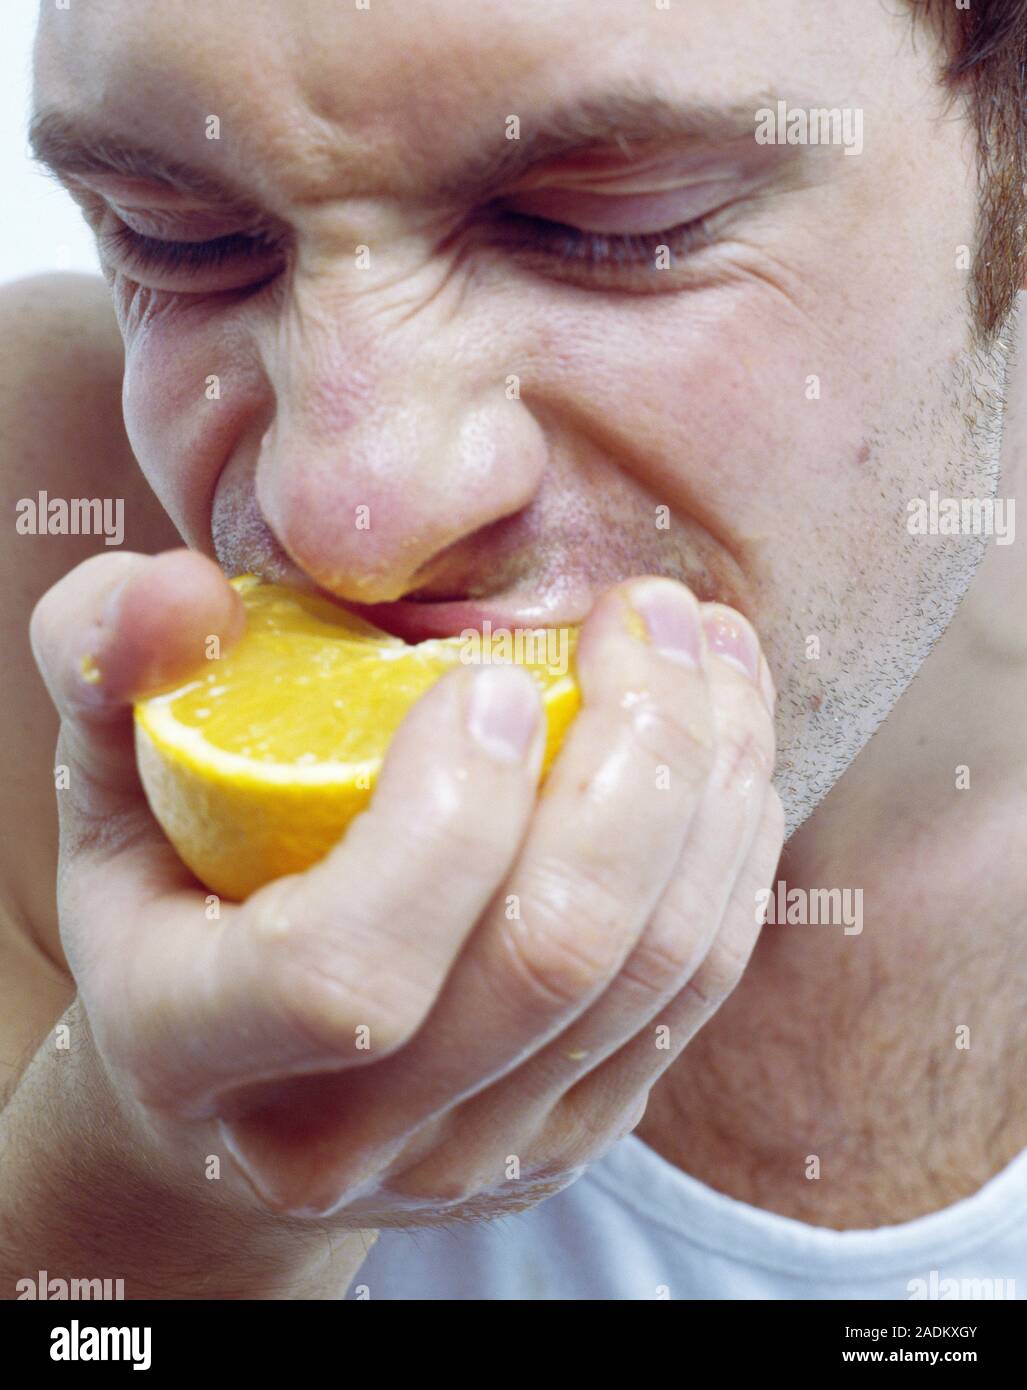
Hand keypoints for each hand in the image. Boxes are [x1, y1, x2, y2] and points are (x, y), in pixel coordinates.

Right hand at [31, 549, 781, 1225]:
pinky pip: (694, 993)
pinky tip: (727, 741)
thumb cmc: (167, 901)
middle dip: (634, 756)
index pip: (345, 971)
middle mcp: (339, 1136)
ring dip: (711, 782)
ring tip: (712, 646)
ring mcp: (473, 1154)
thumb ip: (110, 665)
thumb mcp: (107, 776)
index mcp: (191, 1046)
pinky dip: (733, 850)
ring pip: (654, 971)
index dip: (444, 819)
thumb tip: (187, 594)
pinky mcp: (568, 1133)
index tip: (489, 678)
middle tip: (645, 610)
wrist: (234, 1081)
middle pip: (547, 956)